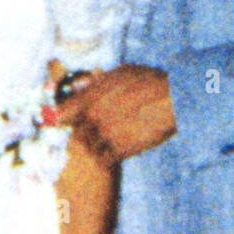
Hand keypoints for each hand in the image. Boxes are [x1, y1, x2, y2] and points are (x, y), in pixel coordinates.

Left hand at [55, 64, 176, 163]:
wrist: (173, 99)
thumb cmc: (149, 82)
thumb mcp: (119, 73)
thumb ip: (95, 82)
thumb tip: (77, 86)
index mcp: (89, 97)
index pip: (61, 115)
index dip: (60, 120)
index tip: (61, 122)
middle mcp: (92, 116)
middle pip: (77, 135)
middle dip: (87, 134)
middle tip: (102, 130)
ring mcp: (104, 134)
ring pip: (90, 149)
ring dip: (98, 147)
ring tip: (116, 137)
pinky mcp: (118, 150)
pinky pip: (104, 160)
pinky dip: (109, 158)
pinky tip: (120, 149)